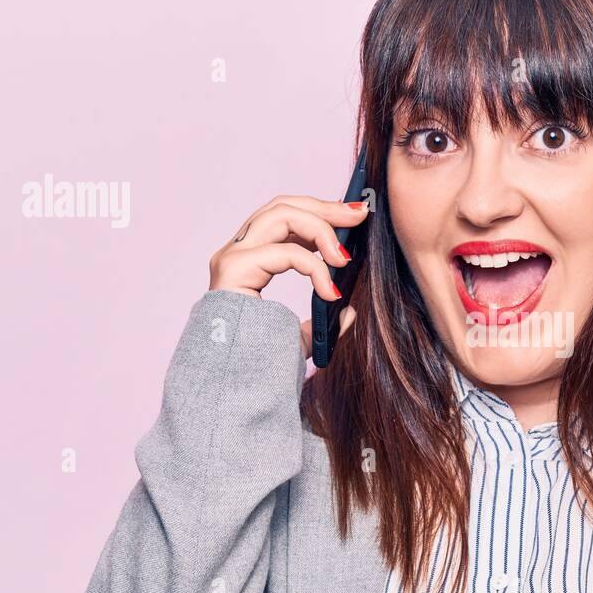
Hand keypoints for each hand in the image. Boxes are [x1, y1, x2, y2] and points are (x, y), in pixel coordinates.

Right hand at [209, 194, 366, 351]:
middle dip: (326, 207)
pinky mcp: (233, 270)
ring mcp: (232, 258)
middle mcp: (236, 253)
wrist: (235, 387)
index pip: (284, 217)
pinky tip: (330, 291)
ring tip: (346, 256)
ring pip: (281, 214)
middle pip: (283, 206)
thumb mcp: (299, 338)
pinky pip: (284, 252)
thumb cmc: (258, 363)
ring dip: (322, 228)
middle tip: (360, 216)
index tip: (353, 215)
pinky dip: (315, 267)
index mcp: (249, 260)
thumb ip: (322, 323)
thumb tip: (349, 310)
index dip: (320, 211)